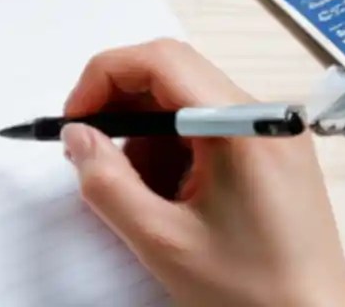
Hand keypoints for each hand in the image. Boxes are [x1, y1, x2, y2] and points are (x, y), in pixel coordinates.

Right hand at [61, 39, 344, 306]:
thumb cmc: (254, 292)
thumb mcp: (161, 240)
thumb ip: (107, 183)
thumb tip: (77, 137)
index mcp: (241, 128)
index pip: (160, 61)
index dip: (104, 78)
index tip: (75, 118)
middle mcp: (261, 118)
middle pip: (171, 74)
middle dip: (118, 105)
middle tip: (89, 147)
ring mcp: (269, 134)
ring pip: (183, 100)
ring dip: (142, 134)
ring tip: (133, 188)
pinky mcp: (268, 154)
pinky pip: (203, 128)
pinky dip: (168, 150)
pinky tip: (163, 195)